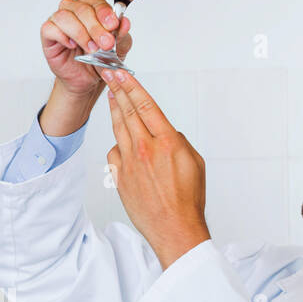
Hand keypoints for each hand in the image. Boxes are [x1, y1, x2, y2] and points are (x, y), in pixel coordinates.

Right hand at [41, 0, 132, 99]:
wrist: (87, 80)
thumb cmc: (99, 60)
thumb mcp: (118, 48)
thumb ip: (121, 35)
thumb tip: (124, 22)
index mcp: (92, 7)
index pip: (95, 0)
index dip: (104, 11)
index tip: (113, 26)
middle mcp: (74, 9)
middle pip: (81, 8)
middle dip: (95, 27)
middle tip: (106, 44)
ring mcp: (59, 21)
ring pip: (65, 16)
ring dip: (80, 33)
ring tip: (91, 49)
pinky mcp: (48, 34)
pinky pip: (50, 28)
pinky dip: (62, 36)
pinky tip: (72, 46)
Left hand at [104, 70, 209, 267]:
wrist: (174, 228)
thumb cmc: (188, 200)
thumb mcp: (194, 162)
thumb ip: (179, 141)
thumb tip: (167, 133)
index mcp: (167, 142)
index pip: (145, 104)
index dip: (131, 85)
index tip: (121, 73)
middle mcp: (146, 149)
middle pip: (128, 112)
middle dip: (117, 90)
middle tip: (108, 75)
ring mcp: (130, 164)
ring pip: (119, 129)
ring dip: (115, 110)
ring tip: (111, 96)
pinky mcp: (120, 177)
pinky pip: (115, 153)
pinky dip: (119, 145)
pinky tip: (121, 141)